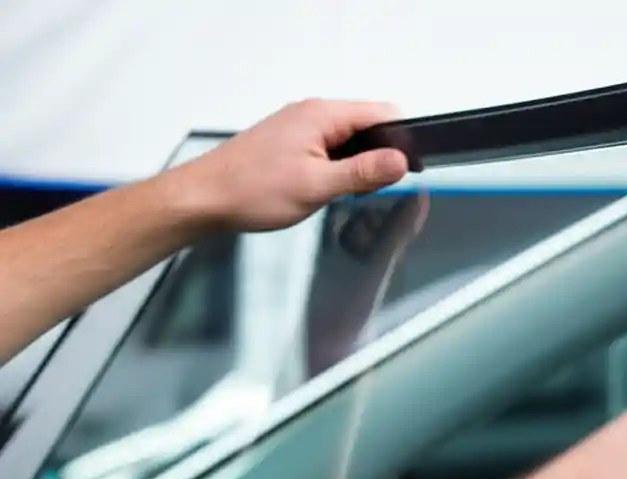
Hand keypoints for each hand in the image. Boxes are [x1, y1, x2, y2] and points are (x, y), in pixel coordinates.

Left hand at [168, 99, 410, 231]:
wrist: (204, 199)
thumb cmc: (252, 190)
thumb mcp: (318, 186)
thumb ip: (363, 172)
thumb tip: (401, 160)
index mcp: (323, 115)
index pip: (382, 114)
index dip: (400, 141)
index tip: (402, 170)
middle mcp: (312, 113)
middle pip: (368, 126)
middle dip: (377, 157)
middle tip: (362, 189)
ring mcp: (300, 126)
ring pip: (349, 140)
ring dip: (355, 165)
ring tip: (338, 192)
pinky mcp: (290, 141)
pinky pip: (329, 148)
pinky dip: (336, 167)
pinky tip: (323, 189)